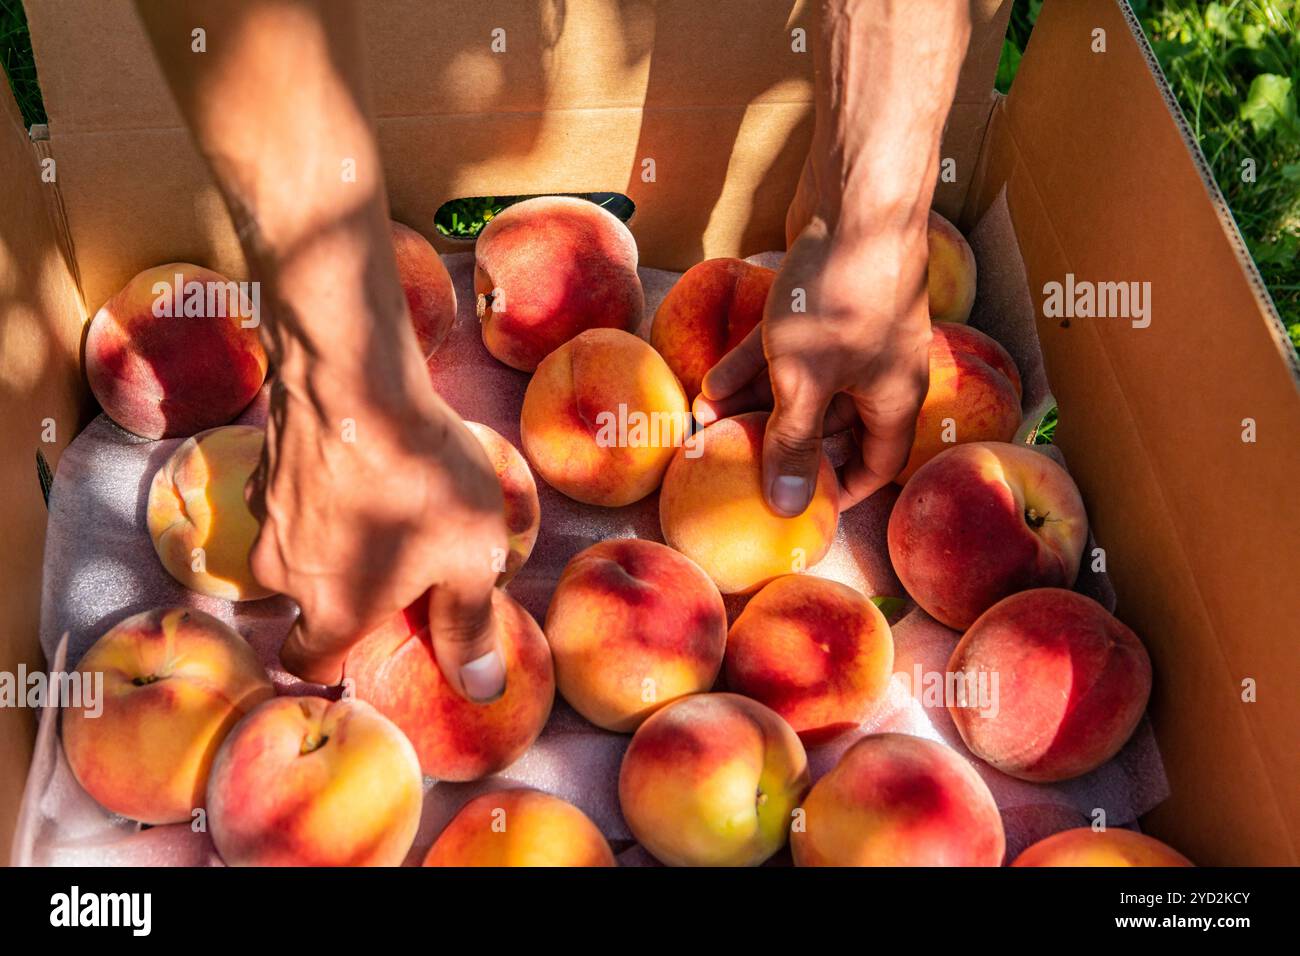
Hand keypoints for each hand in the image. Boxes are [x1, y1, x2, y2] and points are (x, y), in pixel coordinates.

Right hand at [248, 349, 508, 699]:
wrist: (354, 378)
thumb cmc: (419, 478)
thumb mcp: (469, 558)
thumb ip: (469, 626)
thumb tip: (481, 690)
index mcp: (332, 610)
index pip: (310, 663)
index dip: (335, 662)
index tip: (365, 644)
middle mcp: (282, 572)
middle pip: (304, 600)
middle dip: (339, 590)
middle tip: (389, 563)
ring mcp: (264, 515)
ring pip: (296, 544)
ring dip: (330, 536)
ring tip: (381, 502)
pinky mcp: (263, 464)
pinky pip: (291, 495)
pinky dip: (318, 490)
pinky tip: (358, 462)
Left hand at [693, 213, 931, 511]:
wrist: (855, 197)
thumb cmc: (841, 294)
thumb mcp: (808, 380)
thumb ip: (794, 442)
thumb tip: (787, 507)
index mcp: (894, 398)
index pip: (876, 465)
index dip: (839, 491)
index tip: (796, 508)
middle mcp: (878, 370)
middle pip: (833, 426)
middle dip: (783, 446)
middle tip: (737, 469)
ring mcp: (850, 334)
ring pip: (802, 384)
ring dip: (756, 405)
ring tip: (706, 428)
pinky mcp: (820, 301)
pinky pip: (785, 348)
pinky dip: (752, 366)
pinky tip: (708, 384)